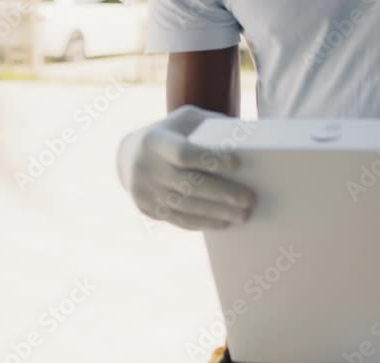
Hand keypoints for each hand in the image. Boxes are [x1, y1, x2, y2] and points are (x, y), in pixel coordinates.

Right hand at [117, 105, 255, 229]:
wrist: (130, 155)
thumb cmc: (173, 134)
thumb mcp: (187, 121)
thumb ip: (212, 128)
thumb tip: (248, 142)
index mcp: (155, 140)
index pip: (184, 153)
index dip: (209, 159)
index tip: (237, 163)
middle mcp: (145, 166)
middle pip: (188, 184)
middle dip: (221, 193)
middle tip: (249, 199)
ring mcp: (143, 191)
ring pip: (185, 206)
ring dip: (216, 212)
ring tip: (243, 215)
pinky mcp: (146, 208)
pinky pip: (178, 219)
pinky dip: (203, 222)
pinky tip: (223, 222)